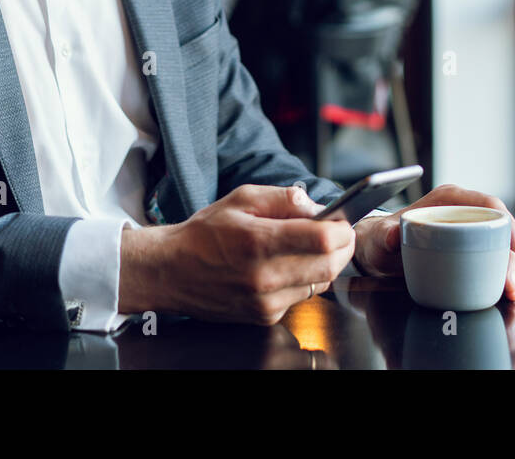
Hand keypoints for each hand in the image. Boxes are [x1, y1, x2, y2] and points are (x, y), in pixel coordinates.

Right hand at [119, 184, 354, 325]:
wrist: (172, 271)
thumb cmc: (205, 233)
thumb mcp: (241, 199)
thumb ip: (283, 198)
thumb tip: (318, 206)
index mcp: (258, 242)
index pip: (322, 240)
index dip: (341, 229)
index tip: (342, 220)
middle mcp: (264, 277)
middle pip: (330, 266)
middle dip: (341, 247)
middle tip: (337, 232)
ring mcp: (265, 301)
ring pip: (321, 283)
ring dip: (324, 264)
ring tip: (308, 247)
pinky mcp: (265, 316)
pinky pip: (302, 297)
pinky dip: (305, 280)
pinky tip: (287, 266)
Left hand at [351, 184, 514, 299]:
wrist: (380, 249)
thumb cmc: (382, 237)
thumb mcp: (381, 236)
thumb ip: (385, 234)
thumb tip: (393, 235)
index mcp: (448, 198)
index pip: (487, 203)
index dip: (506, 223)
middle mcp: (463, 211)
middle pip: (499, 229)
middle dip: (511, 258)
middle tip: (512, 284)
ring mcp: (469, 230)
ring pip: (501, 246)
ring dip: (511, 269)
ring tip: (514, 292)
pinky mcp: (471, 248)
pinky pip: (495, 257)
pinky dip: (506, 273)